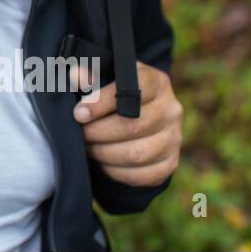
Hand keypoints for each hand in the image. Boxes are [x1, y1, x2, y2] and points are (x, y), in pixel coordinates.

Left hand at [72, 61, 182, 186]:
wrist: (137, 117)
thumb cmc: (115, 94)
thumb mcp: (104, 78)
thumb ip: (90, 75)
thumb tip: (76, 75)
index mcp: (156, 82)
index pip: (133, 89)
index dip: (102, 102)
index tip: (78, 113)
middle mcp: (171, 109)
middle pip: (132, 126)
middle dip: (98, 133)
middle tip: (80, 133)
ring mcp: (174, 138)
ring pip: (136, 154)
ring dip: (104, 153)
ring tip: (88, 147)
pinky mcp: (170, 163)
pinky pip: (142, 175)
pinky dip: (116, 172)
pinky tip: (102, 162)